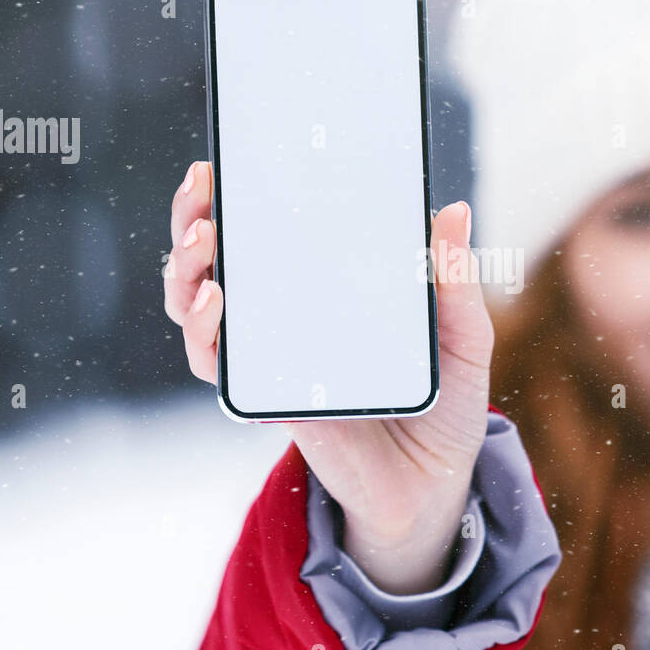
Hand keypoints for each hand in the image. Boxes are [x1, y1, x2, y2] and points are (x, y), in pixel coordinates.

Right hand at [164, 161, 494, 594]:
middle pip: (215, 262)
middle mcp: (286, 319)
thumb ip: (455, 282)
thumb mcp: (463, 339)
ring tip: (205, 245)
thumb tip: (455, 210)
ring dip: (187, 272)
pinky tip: (217, 304)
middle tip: (204, 190)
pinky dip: (206, 335)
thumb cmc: (445, 405)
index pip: (269, 233)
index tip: (224, 162)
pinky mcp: (267, 401)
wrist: (435, 486)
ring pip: (199, 308)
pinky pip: (219, 367)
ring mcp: (271, 359)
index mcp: (326, 289)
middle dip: (193, 220)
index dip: (236, 197)